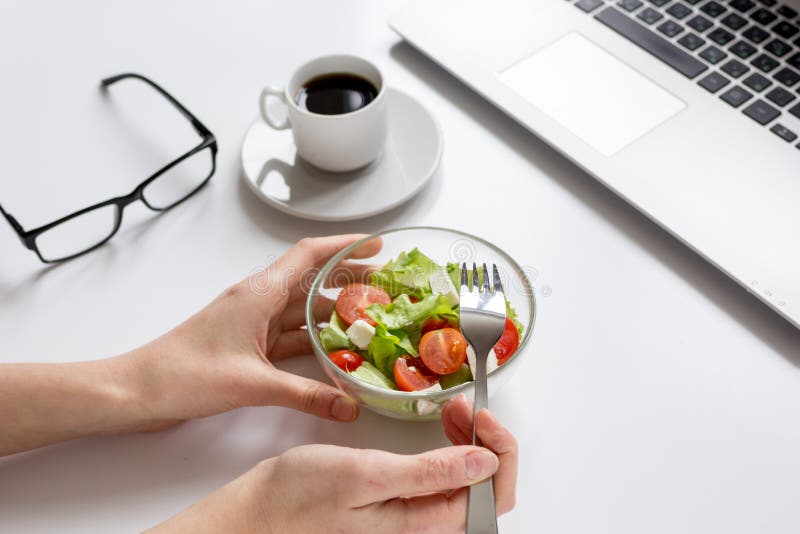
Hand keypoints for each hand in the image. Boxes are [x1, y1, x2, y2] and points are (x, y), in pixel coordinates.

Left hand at [125, 234, 381, 429]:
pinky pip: (290, 336)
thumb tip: (350, 406)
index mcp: (258, 293)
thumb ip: (306, 395)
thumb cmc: (184, 373)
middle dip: (349, 277)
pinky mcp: (247, 346)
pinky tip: (335, 349)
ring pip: (303, 309)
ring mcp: (252, 323)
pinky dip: (314, 340)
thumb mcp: (252, 383)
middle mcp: (258, 301)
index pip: (309, 255)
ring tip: (369, 315)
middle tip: (385, 283)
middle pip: (313, 280)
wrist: (139, 390)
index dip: (345, 245)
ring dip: (334, 311)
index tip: (377, 244)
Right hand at [148, 395, 517, 533]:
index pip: (494, 493)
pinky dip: (451, 442)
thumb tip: (485, 463)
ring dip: (471, 439)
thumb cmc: (302, 496)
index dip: (500, 450)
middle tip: (465, 405)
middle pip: (488, 485)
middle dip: (488, 440)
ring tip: (452, 408)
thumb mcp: (367, 475)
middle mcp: (427, 521)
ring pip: (468, 476)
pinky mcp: (402, 497)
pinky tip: (440, 422)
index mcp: (426, 522)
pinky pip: (444, 473)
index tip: (481, 414)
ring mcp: (416, 510)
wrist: (261, 508)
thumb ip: (428, 473)